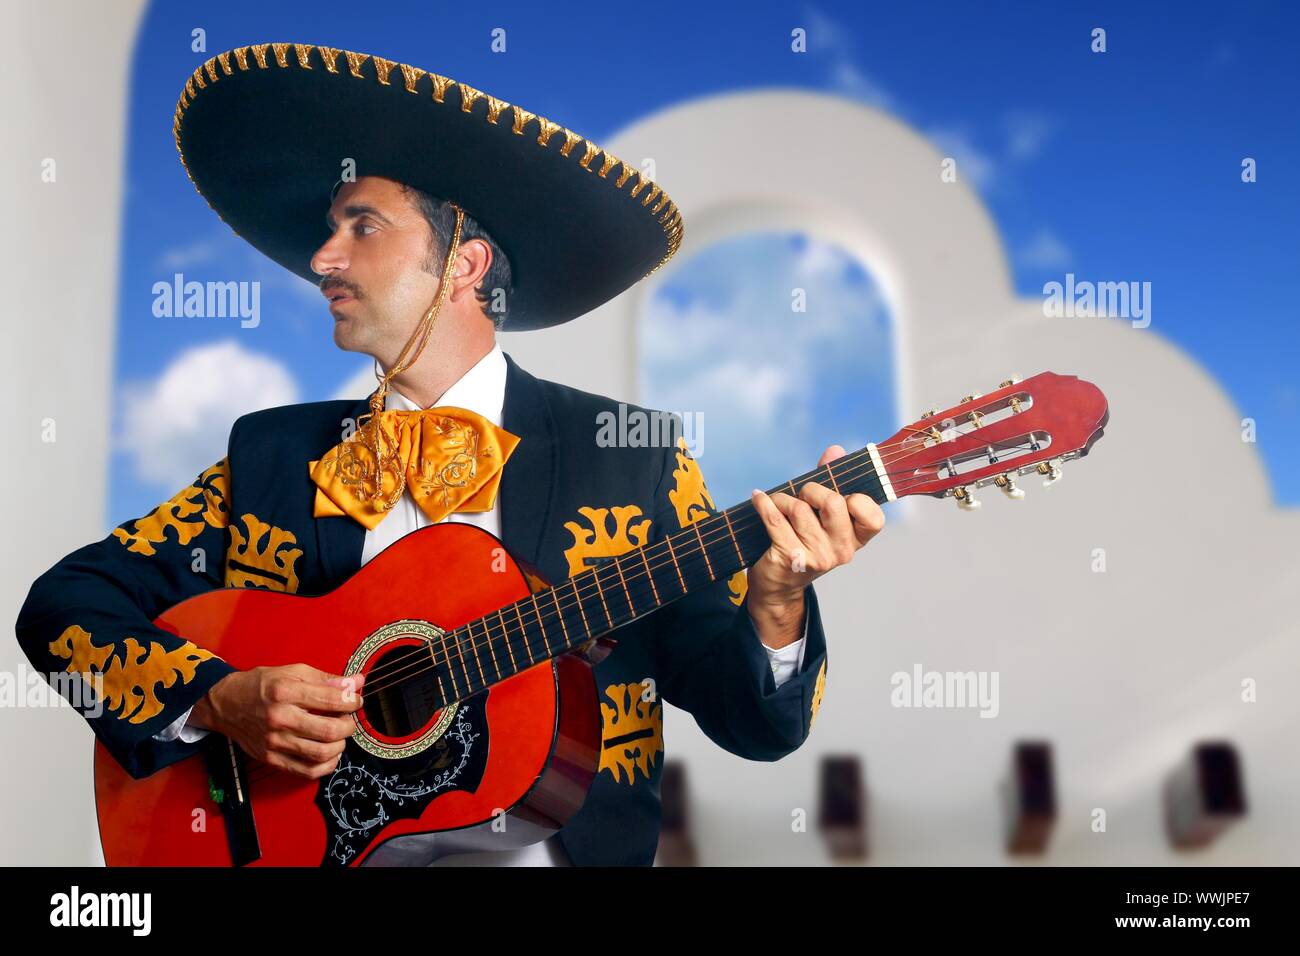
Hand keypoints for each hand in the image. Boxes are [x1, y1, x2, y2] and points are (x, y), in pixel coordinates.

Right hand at [191, 664, 364, 779]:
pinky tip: (329, 754)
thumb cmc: (261, 685)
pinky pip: (306, 771)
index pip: (331, 700)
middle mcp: (279, 718)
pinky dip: (326, 765)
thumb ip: (326, 679)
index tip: (356, 701)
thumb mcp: (293, 672)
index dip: (351, 701)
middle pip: (329, 731)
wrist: (226, 704)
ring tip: (338, 736)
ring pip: (321, 753)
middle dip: (348, 726)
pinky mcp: (271, 758)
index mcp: (285, 692)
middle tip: (348, 720)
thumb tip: (357, 682)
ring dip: (340, 746)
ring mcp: (274, 742)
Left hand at [747, 444, 885, 617]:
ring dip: (783, 499)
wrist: (779, 586)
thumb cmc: (803, 542)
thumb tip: (835, 450)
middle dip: (812, 490)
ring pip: (799, 509)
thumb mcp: (822, 516)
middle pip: (833, 502)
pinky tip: (758, 498)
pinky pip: (775, 519)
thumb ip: (831, 482)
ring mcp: (817, 557)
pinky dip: (764, 504)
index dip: (857, 500)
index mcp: (856, 539)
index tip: (841, 496)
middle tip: (802, 496)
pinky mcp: (790, 558)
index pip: (873, 517)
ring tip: (777, 502)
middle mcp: (841, 550)